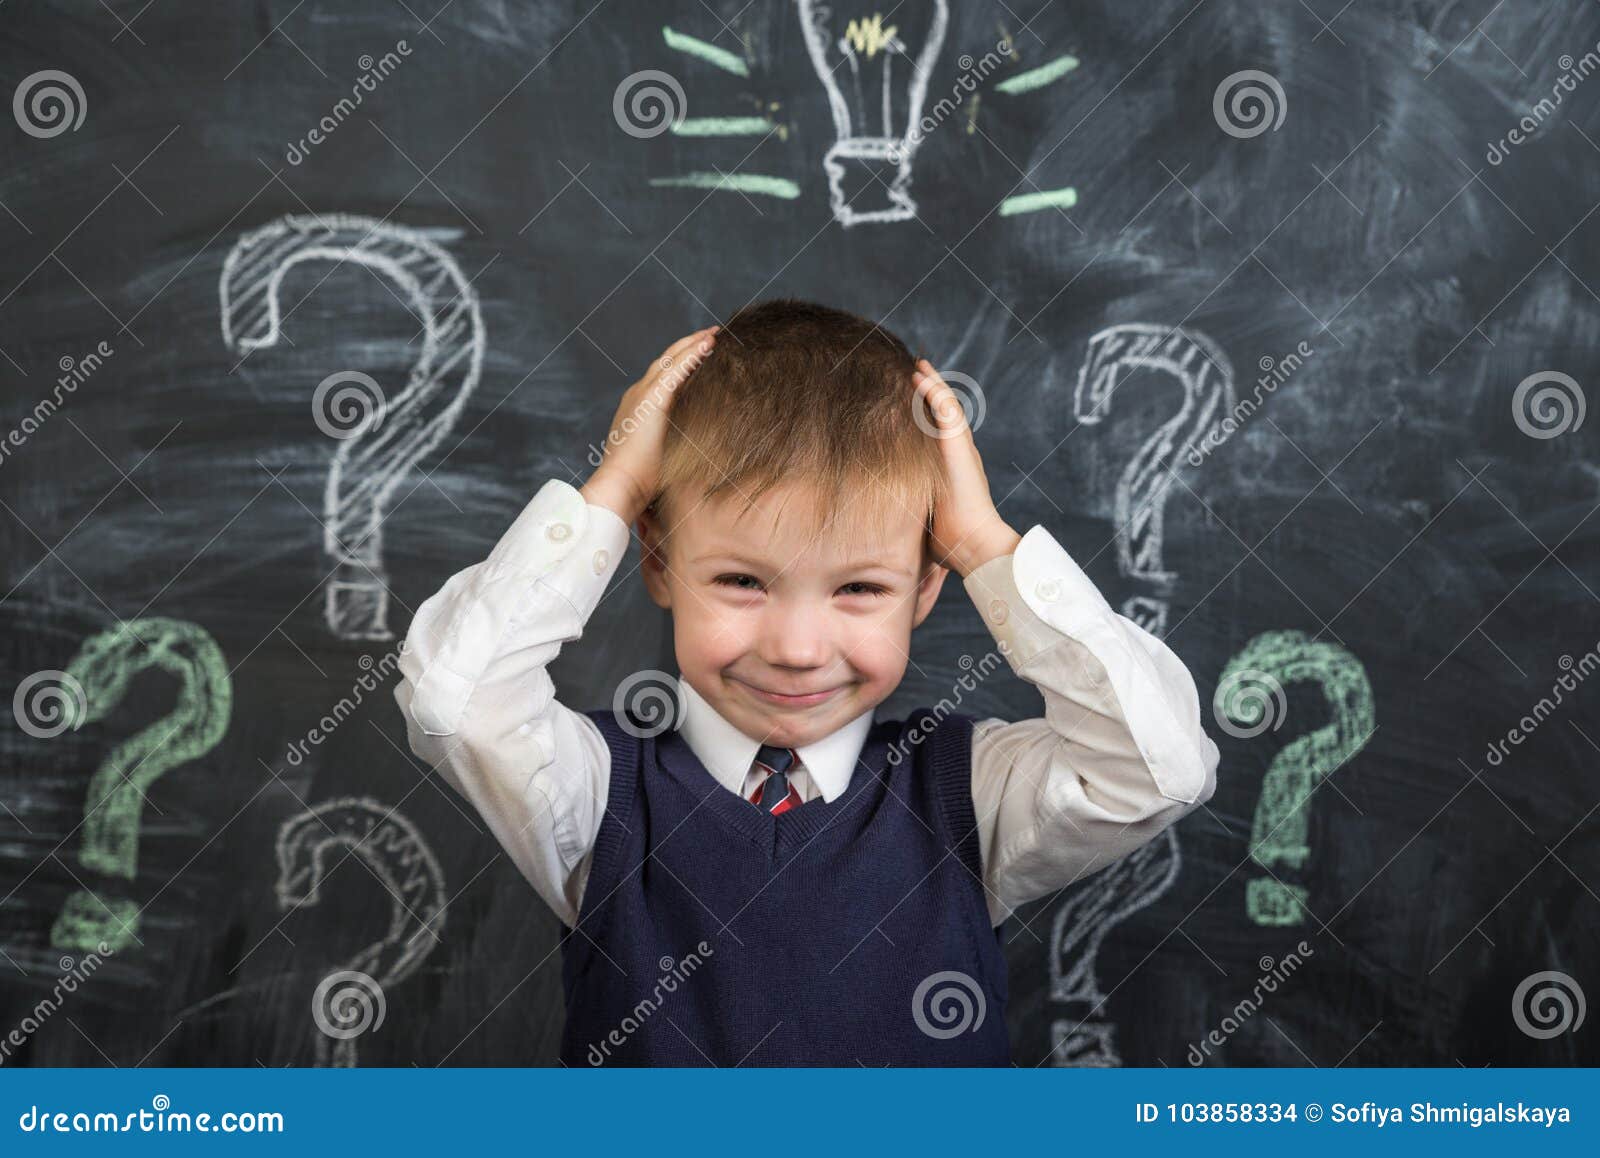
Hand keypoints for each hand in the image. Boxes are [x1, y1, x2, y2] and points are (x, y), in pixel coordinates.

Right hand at [582, 325, 718, 522]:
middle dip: (687, 347)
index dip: (682, 363)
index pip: (662, 377)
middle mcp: (638, 395)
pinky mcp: (652, 398)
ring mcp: (643, 394)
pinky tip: (709, 342)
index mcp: (639, 408)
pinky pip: (677, 368)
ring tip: (713, 333)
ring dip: (693, 343)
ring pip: (671, 359)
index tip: (701, 354)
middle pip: (666, 361)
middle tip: (711, 335)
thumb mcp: (659, 458)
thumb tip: (691, 457)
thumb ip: (671, 448)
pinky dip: (693, 353)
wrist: (621, 485)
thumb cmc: (640, 483)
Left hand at [911, 358, 1020, 577]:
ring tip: (917, 366)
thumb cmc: (951, 542)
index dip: (928, 418)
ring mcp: (962, 449)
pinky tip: (919, 376)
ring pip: (947, 406)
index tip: (912, 405)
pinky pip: (946, 410)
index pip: (940, 437)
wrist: (974, 545)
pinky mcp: (959, 447)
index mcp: (954, 470)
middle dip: (931, 394)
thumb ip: (913, 510)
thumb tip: (888, 522)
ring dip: (932, 384)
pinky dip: (933, 390)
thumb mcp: (924, 518)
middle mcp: (961, 455)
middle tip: (916, 374)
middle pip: (945, 416)